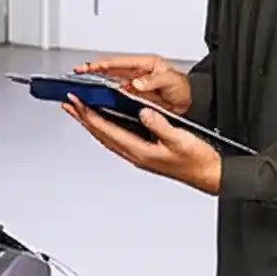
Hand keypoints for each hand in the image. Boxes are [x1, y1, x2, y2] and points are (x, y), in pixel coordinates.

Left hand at [63, 93, 221, 194]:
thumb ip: (159, 124)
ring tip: (79, 110)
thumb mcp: (179, 138)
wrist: (207, 173)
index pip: (107, 130)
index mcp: (140, 151)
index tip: (77, 102)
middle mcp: (135, 154)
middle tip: (68, 103)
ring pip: (107, 136)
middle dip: (83, 118)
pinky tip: (104, 120)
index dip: (90, 115)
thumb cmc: (196, 160)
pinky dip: (105, 127)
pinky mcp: (143, 152)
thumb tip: (143, 112)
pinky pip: (117, 138)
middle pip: (101, 134)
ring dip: (91, 122)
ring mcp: (138, 154)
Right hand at [74, 55, 192, 114]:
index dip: (99, 65)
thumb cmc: (183, 87)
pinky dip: (105, 98)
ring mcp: (134, 85)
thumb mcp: (170, 81)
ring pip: (109, 83)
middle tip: (75, 76)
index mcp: (144, 65)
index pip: (116, 62)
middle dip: (91, 73)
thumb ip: (153, 81)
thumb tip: (136, 83)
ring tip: (80, 90)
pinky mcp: (135, 97)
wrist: (192, 102)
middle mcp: (136, 73)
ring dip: (95, 86)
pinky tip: (97, 104)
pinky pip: (115, 96)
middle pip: (108, 71)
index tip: (85, 67)